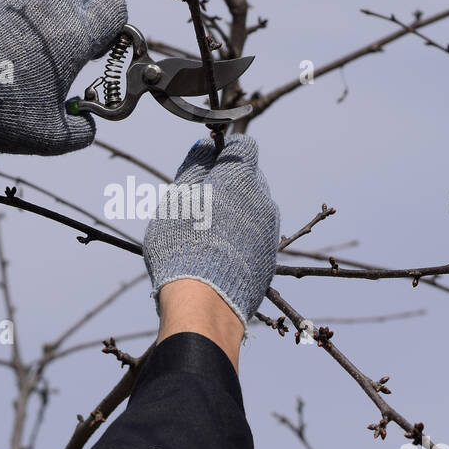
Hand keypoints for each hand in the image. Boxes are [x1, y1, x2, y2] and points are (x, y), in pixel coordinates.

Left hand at [0, 0, 126, 155]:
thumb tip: (88, 121)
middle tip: (62, 27)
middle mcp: (56, 3)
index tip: (92, 44)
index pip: (116, 5)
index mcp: (80, 35)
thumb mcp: (52, 137)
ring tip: (33, 9)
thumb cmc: (3, 114)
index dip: (109, 23)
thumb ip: (82, 131)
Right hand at [142, 134, 280, 333]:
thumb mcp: (178, 197)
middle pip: (249, 179)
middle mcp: (264, 201)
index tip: (205, 161)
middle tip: (197, 203)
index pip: (244, 146)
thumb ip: (194, 166)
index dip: (223, 149)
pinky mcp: (269, 262)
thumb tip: (205, 146)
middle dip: (228, 184)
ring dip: (234, 213)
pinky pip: (254, 239)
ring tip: (204, 234)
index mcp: (242, 177)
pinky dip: (239, 240)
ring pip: (253, 211)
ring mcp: (270, 232)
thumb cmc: (184, 241)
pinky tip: (216, 256)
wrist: (205, 301)